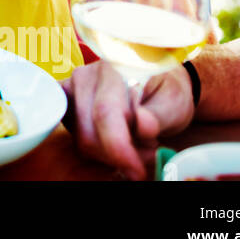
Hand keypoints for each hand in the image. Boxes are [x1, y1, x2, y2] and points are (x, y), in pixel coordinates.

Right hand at [62, 61, 195, 179]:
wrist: (155, 82)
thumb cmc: (165, 91)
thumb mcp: (174, 102)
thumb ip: (159, 115)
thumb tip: (142, 125)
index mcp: (115, 67)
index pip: (106, 112)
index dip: (119, 147)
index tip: (137, 170)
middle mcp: (86, 74)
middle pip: (89, 131)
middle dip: (118, 155)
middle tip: (146, 155)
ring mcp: (71, 87)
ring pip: (81, 138)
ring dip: (109, 152)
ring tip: (137, 142)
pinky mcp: (65, 101)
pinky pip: (74, 135)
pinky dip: (97, 147)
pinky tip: (116, 140)